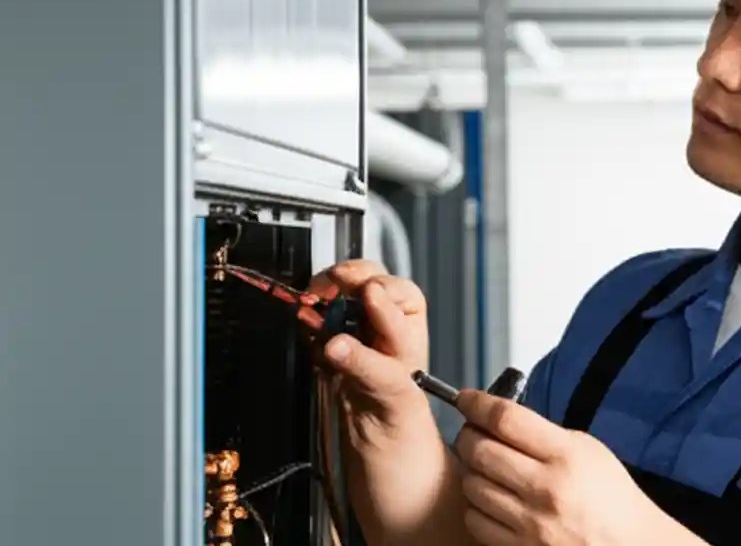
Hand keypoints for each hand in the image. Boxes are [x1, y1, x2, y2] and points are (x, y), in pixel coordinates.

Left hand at [304, 260, 466, 545]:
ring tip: (355, 296)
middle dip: (366, 277)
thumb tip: (303, 312)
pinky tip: (339, 349)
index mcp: (387, 345)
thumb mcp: (346, 383)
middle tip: (342, 282)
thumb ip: (332, 347)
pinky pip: (388, 377)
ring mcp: (405, 382)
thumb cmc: (381, 444)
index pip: (380, 286)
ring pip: (399, 326)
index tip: (319, 281)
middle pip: (398, 293)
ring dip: (375, 306)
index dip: (351, 273)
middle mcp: (401, 356)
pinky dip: (364, 359)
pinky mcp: (402, 412)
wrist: (409, 495)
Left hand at [454, 390, 705, 545]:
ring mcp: (530, 523)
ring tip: (483, 468)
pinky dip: (477, 506)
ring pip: (472, 485)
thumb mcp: (588, 450)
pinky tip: (490, 499)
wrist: (628, 545)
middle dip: (468, 435)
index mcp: (566, 456)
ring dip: (472, 471)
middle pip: (480, 450)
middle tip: (471, 432)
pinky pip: (476, 520)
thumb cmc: (611, 498)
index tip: (466, 399)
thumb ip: (545, 434)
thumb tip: (499, 420)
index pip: (506, 419)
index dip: (477, 403)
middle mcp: (545, 489)